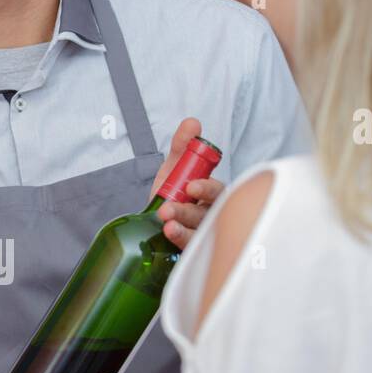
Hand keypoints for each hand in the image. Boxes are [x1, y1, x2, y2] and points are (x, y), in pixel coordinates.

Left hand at [152, 117, 224, 248]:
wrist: (153, 220)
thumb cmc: (173, 192)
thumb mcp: (175, 167)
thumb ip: (182, 145)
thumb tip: (193, 123)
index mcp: (212, 194)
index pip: (218, 191)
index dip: (207, 189)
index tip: (191, 187)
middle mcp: (211, 215)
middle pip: (210, 215)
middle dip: (189, 211)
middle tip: (168, 208)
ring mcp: (202, 234)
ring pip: (199, 232)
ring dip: (182, 226)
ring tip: (164, 219)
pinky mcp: (191, 249)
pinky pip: (190, 248)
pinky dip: (180, 240)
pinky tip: (169, 232)